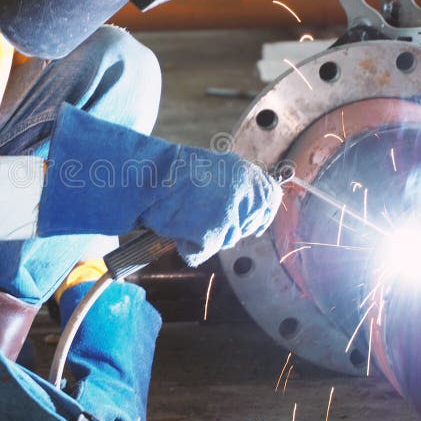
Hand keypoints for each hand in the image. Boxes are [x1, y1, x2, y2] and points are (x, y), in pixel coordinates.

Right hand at [37, 104, 281, 265]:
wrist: (149, 177)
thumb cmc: (176, 173)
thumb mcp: (217, 169)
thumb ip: (239, 185)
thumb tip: (256, 206)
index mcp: (249, 173)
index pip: (271, 201)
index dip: (260, 215)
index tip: (252, 224)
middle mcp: (246, 193)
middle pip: (247, 226)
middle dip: (228, 228)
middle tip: (203, 216)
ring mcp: (231, 215)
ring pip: (225, 241)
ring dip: (206, 236)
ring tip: (185, 215)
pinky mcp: (213, 235)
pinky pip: (202, 251)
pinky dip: (188, 245)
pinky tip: (178, 227)